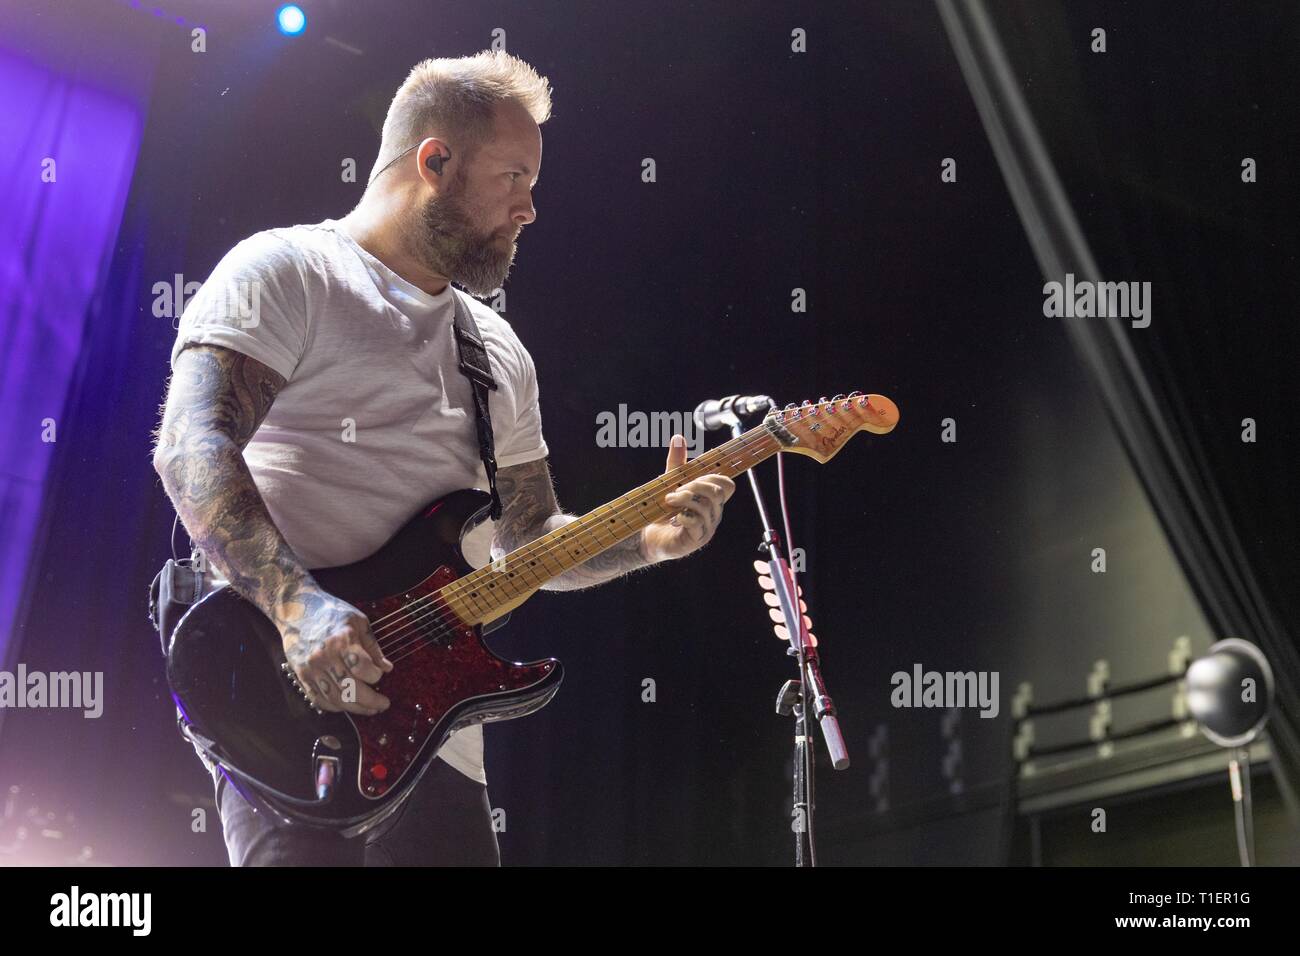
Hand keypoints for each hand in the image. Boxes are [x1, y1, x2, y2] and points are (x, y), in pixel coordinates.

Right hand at [278, 590, 393, 715]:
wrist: (297, 609)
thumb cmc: (332, 612)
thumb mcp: (359, 621)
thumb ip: (373, 646)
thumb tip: (387, 668)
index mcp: (342, 640)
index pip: (363, 669)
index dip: (375, 676)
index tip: (380, 675)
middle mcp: (325, 657)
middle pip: (350, 689)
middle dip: (370, 701)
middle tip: (383, 704)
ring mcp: (311, 668)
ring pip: (335, 698)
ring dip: (355, 708)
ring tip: (369, 709)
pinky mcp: (301, 675)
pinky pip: (318, 699)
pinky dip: (334, 707)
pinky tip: (346, 705)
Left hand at [641, 434, 735, 562]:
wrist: (648, 536)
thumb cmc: (662, 512)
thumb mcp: (670, 483)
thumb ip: (677, 463)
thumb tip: (678, 437)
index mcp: (712, 501)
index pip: (727, 485)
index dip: (713, 477)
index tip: (693, 478)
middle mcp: (713, 514)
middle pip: (717, 492)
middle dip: (695, 486)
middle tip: (675, 490)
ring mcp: (706, 529)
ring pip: (705, 506)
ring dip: (684, 499)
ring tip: (669, 500)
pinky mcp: (695, 540)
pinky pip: (696, 523)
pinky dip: (683, 515)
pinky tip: (674, 517)